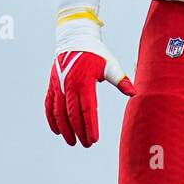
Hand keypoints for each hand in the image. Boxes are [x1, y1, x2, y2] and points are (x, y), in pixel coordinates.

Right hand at [45, 7, 134, 147]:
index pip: (87, 109)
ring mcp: (58, 86)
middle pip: (73, 114)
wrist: (75, 38)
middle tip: (86, 145)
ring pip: (59, 113)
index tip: (94, 139)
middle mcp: (69, 86)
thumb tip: (134, 93)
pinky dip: (52, 119)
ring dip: (65, 129)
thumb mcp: (110, 65)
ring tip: (72, 142)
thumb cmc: (96, 53)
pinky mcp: (52, 85)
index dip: (90, 126)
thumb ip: (121, 80)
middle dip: (79, 132)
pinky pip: (49, 105)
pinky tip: (57, 130)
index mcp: (84, 82)